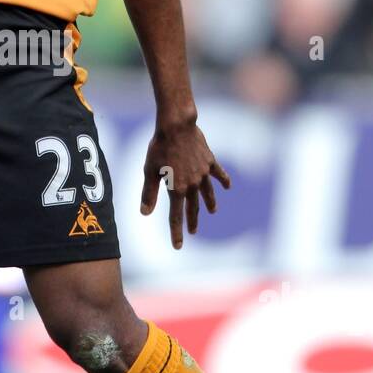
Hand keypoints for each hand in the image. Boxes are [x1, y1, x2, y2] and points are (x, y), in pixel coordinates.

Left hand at [140, 120, 230, 249]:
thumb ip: (149, 193)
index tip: (178, 246)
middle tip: (192, 232)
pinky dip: (223, 180)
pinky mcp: (210, 161)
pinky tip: (227, 186)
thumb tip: (144, 213)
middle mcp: (192, 184)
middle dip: (192, 221)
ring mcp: (203, 173)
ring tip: (213, 211)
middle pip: (193, 208)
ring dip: (210, 203)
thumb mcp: (149, 171)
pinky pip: (218, 174)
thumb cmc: (159, 148)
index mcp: (177, 189)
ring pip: (208, 193)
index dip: (176, 232)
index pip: (176, 217)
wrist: (177, 126)